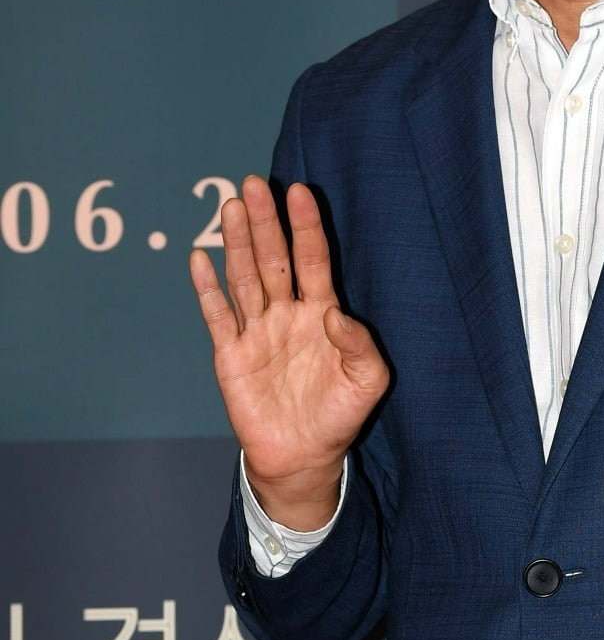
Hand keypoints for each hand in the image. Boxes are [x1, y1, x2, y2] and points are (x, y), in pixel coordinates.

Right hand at [189, 175, 388, 528]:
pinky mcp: (230, 354)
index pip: (313, 259)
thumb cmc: (339, 415)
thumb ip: (360, 344)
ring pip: (244, 277)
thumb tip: (334, 313)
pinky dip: (206, 287)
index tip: (300, 191)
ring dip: (237, 242)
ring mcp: (256, 331)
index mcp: (321, 314)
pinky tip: (200, 257)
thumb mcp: (368, 381)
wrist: (303, 457)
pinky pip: (217, 315)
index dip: (307, 227)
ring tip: (231, 207)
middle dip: (266, 222)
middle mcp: (286, 314)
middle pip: (273, 259)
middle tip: (254, 183)